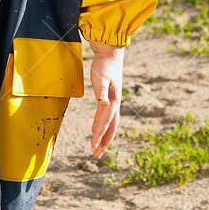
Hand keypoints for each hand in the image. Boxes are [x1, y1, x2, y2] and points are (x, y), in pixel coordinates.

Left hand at [89, 43, 123, 158]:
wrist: (111, 54)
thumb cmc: (104, 65)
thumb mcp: (101, 77)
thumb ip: (101, 91)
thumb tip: (103, 104)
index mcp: (113, 101)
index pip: (105, 122)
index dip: (99, 134)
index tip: (93, 145)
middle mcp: (115, 104)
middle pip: (111, 127)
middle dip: (104, 142)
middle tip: (96, 155)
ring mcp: (114, 102)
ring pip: (111, 124)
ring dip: (104, 137)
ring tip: (96, 148)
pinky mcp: (110, 99)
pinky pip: (107, 117)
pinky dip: (102, 126)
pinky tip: (95, 130)